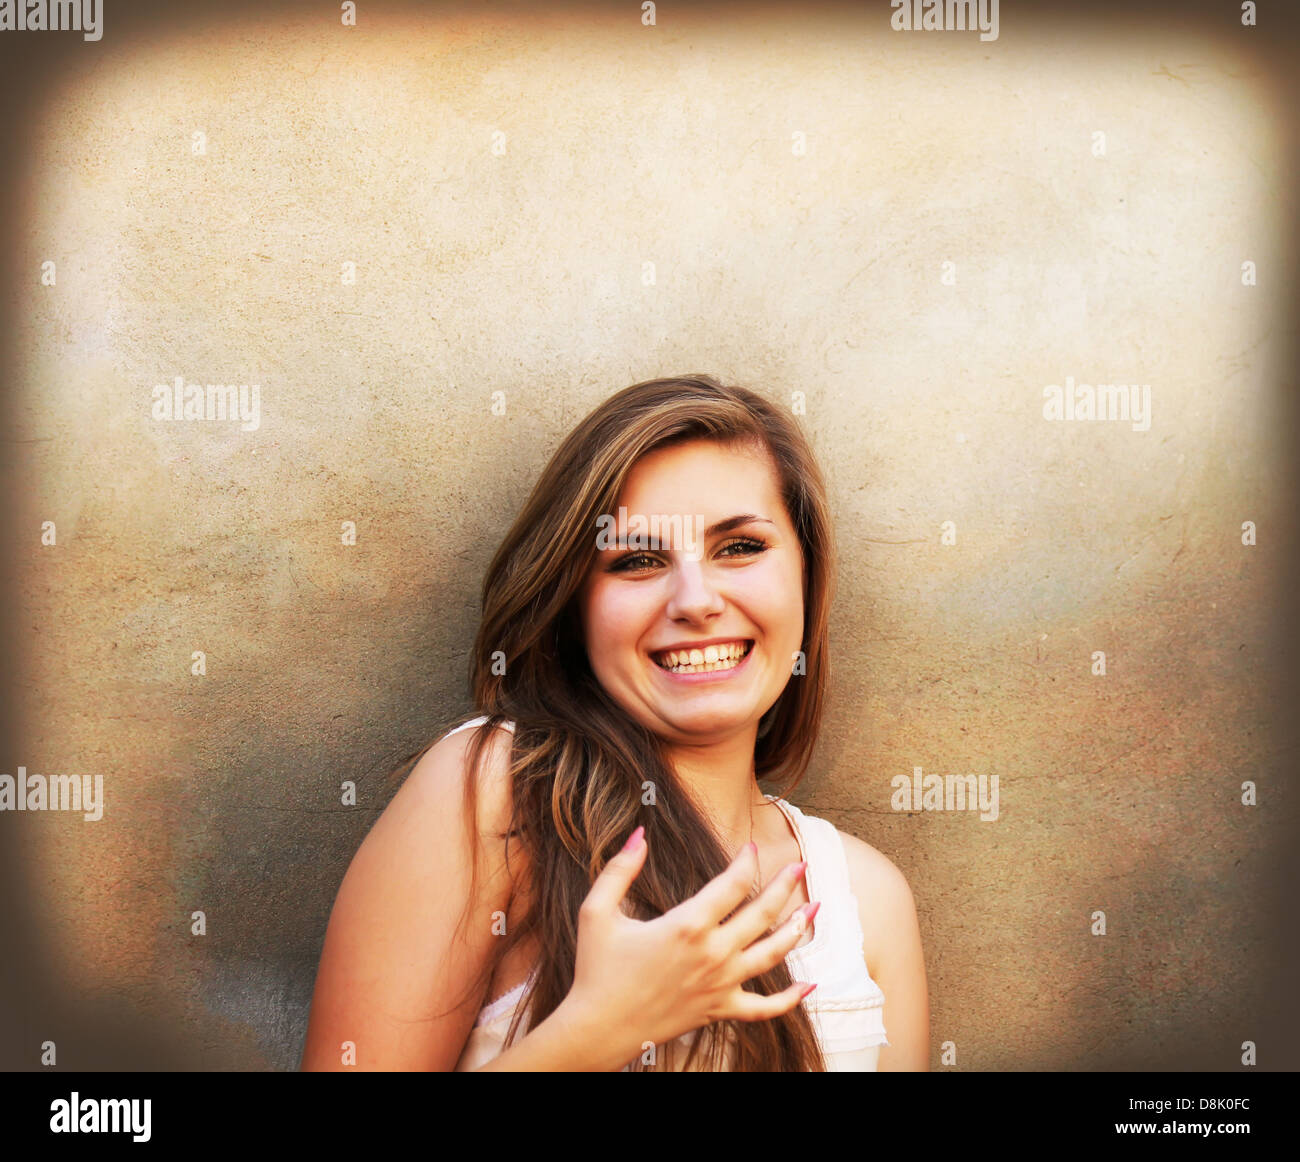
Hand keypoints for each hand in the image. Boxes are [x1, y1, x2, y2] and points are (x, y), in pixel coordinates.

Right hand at [562, 826, 817, 1065]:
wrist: (599, 1028)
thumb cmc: (597, 969)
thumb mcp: (598, 911)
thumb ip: (619, 869)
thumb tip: (639, 834)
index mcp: (686, 925)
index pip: (731, 884)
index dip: (745, 861)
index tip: (750, 847)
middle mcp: (711, 954)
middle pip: (761, 914)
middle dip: (784, 886)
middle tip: (799, 866)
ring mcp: (720, 985)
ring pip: (772, 955)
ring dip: (797, 930)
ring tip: (814, 909)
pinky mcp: (720, 1010)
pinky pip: (765, 1009)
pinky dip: (790, 999)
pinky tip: (810, 986)